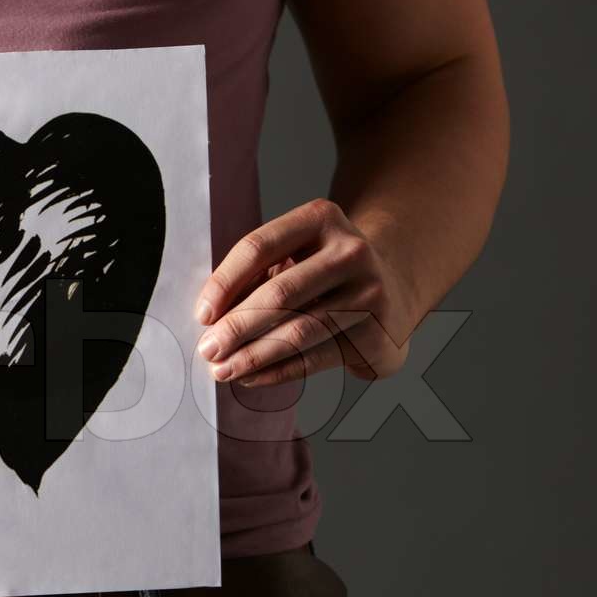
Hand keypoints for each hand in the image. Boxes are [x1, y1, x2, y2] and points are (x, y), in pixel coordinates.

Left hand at [193, 199, 418, 387]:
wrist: (394, 288)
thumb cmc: (323, 273)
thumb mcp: (293, 256)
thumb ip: (255, 277)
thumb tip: (210, 320)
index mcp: (320, 219)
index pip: (258, 248)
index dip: (224, 283)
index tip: (202, 315)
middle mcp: (350, 251)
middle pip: (279, 292)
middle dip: (236, 326)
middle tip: (207, 350)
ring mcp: (370, 291)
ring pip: (298, 331)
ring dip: (253, 355)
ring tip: (223, 369)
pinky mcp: (377, 331)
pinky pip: (316, 357)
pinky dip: (277, 371)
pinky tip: (251, 378)